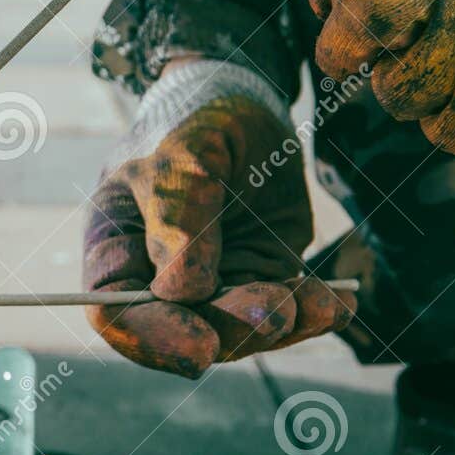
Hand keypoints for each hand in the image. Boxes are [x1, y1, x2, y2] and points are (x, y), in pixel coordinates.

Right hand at [84, 61, 355, 377]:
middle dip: (232, 329)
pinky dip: (311, 314)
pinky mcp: (256, 281)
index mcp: (115, 249)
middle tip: (277, 310)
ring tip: (318, 302)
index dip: (152, 337)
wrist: (248, 111)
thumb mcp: (185, 156)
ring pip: (237, 332)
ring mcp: (209, 287)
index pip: (114, 311)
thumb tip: (182, 292)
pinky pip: (281, 313)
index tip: (200, 343)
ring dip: (277, 324)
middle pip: (182, 331)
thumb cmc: (198, 126)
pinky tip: (339, 303)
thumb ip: (178, 217)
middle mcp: (155, 280)